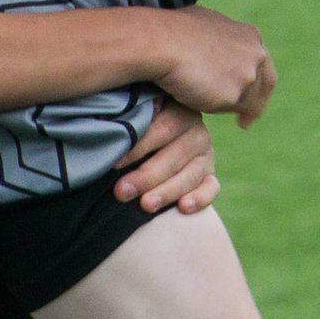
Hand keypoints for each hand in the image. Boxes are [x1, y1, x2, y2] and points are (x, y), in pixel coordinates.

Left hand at [113, 100, 219, 214]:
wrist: (155, 143)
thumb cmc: (135, 130)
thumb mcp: (136, 118)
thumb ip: (129, 121)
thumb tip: (108, 130)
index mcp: (177, 110)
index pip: (161, 129)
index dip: (137, 148)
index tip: (114, 164)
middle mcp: (196, 131)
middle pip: (174, 155)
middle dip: (146, 176)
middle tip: (121, 192)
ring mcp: (206, 154)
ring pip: (190, 174)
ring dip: (167, 191)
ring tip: (145, 205)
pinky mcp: (209, 176)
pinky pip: (211, 188)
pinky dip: (200, 198)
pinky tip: (183, 208)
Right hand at [154, 5, 276, 126]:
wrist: (161, 43)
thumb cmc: (173, 31)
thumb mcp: (207, 24)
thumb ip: (221, 39)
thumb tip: (215, 47)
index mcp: (250, 35)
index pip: (262, 64)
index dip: (255, 81)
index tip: (249, 96)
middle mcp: (256, 54)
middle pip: (262, 86)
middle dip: (256, 104)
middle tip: (245, 122)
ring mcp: (248, 75)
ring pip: (247, 101)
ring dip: (231, 107)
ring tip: (207, 107)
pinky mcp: (235, 95)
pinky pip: (229, 110)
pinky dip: (217, 110)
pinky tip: (200, 105)